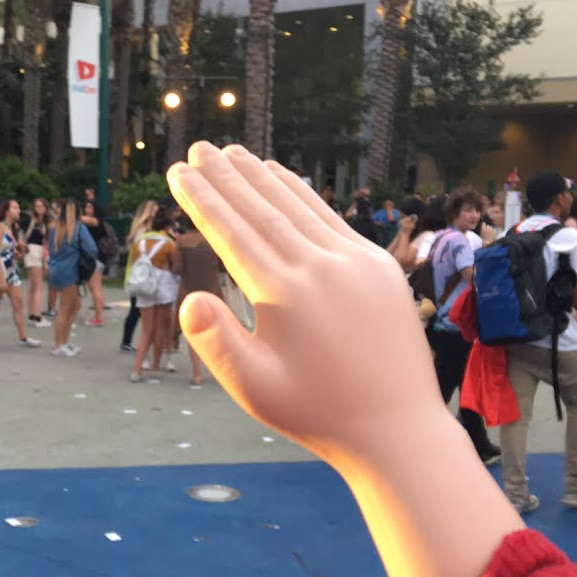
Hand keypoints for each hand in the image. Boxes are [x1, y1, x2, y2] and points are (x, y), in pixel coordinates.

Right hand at [168, 143, 521, 576]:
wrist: (397, 428)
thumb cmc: (316, 413)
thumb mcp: (254, 389)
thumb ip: (218, 342)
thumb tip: (190, 297)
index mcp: (285, 295)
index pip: (233, 234)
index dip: (203, 201)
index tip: (179, 174)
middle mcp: (320, 268)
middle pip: (263, 210)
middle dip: (226, 177)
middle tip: (198, 148)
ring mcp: (354, 263)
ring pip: (298, 207)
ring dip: (262, 178)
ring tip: (234, 153)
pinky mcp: (378, 267)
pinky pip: (331, 220)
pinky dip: (303, 195)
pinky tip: (284, 179)